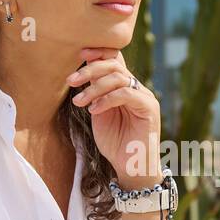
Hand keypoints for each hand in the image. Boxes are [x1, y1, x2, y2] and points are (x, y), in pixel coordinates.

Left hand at [67, 47, 160, 182]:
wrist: (132, 167)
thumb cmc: (115, 143)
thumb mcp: (99, 113)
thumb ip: (94, 93)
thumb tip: (81, 74)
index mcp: (124, 87)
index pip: (115, 59)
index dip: (98, 52)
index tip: (79, 54)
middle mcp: (136, 88)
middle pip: (114, 64)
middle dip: (90, 69)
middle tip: (70, 81)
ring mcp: (144, 96)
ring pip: (118, 77)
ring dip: (94, 88)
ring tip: (79, 102)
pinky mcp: (149, 107)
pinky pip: (126, 93)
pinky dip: (107, 99)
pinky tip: (94, 110)